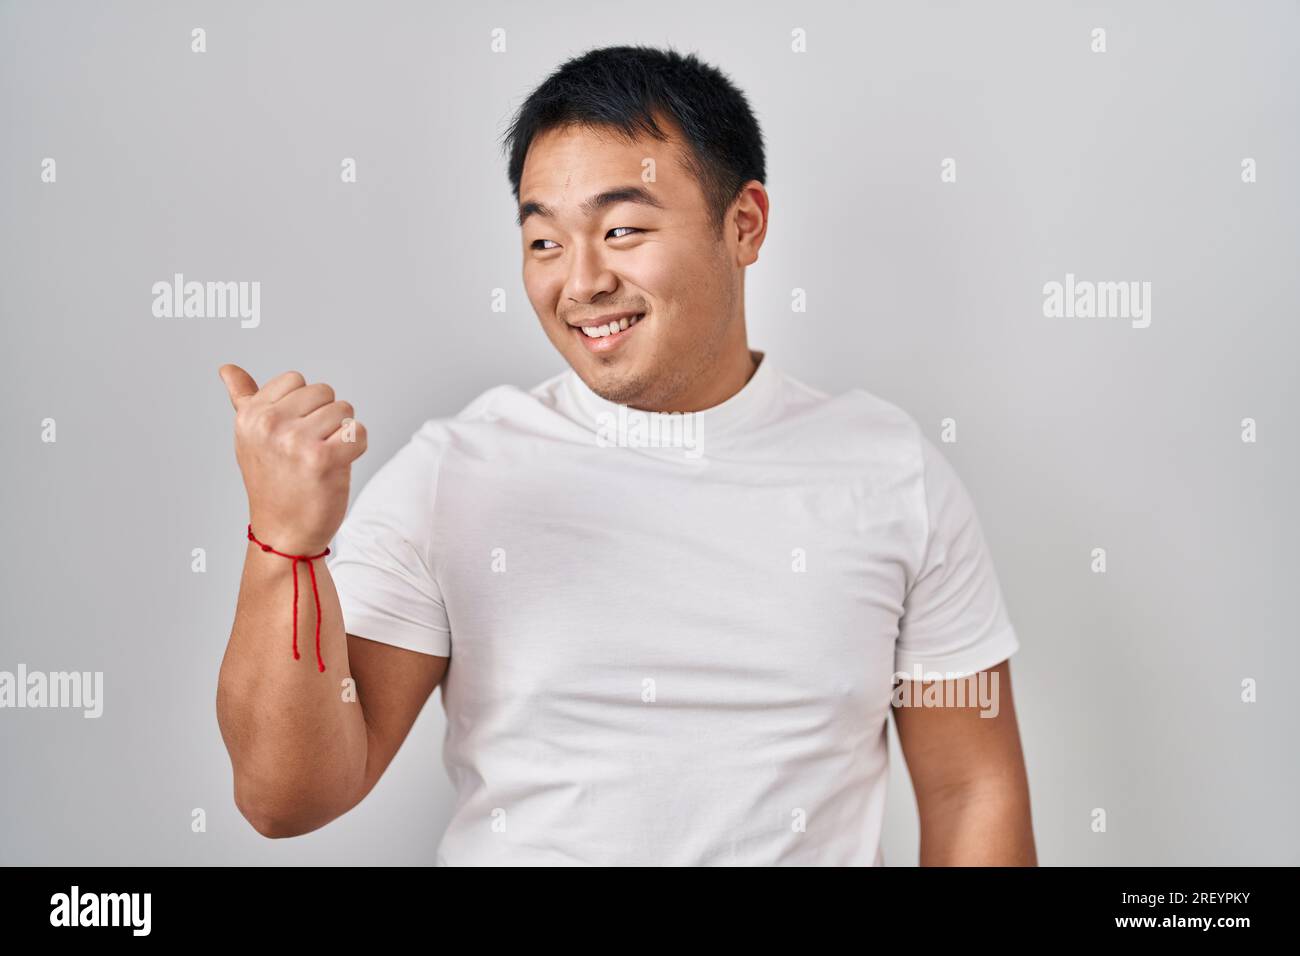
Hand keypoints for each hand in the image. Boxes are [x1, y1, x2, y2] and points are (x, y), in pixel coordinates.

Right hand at [218, 365, 366, 554]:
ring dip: (341, 434)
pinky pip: (358, 432)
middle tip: (308, 452)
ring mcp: (295, 441)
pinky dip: (357, 448)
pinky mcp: (322, 459)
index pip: (296, 380)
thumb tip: (227, 369)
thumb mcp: (250, 437)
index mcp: (250, 414)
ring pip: (344, 410)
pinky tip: (337, 466)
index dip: (304, 407)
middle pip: (324, 392)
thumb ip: (244, 399)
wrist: (284, 534)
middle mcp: (268, 424)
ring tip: (321, 460)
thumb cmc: (272, 483)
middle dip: (325, 419)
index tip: (292, 435)